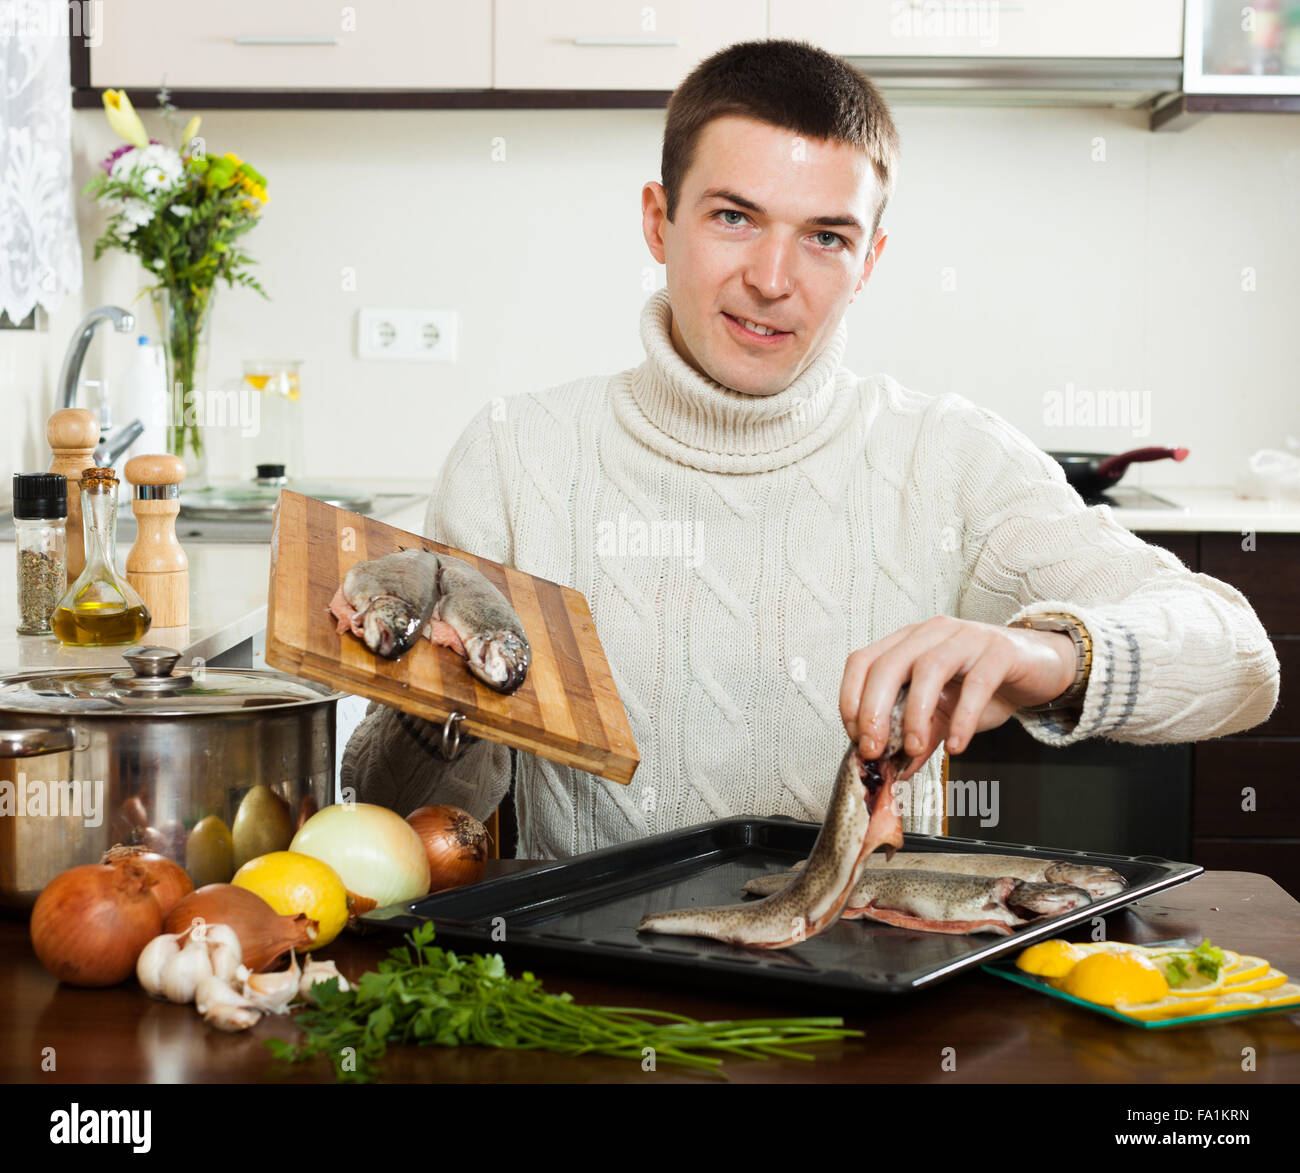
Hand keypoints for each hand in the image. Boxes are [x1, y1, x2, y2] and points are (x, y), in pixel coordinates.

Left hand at [838, 616, 1075, 780]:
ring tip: (914, 748)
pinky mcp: (1000, 651)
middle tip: (875, 750)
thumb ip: (918, 737)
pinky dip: (962, 718)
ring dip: (915, 714)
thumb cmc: (984, 685)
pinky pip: (977, 684)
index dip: (851, 700)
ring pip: (928, 668)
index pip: (863, 662)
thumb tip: (894, 769)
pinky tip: (957, 745)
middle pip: (887, 664)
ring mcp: (966, 638)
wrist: (1039, 667)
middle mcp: (931, 634)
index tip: (856, 739)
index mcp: (908, 643)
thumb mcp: (943, 714)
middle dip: (874, 710)